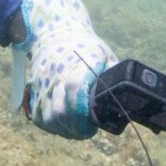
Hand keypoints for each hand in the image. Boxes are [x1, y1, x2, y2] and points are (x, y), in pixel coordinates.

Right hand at [11, 0, 113, 139]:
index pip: (75, 88)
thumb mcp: (104, 55)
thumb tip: (131, 97)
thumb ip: (114, 76)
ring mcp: (42, 87)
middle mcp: (55, 77)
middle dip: (77, 127)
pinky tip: (64, 123)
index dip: (84, 110)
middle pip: (61, 112)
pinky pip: (40, 119)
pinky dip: (53, 126)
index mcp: (76, 66)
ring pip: (50, 119)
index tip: (94, 122)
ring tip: (78, 127)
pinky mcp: (34, 94)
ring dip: (65, 129)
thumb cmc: (85, 47)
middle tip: (88, 129)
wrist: (54, 36)